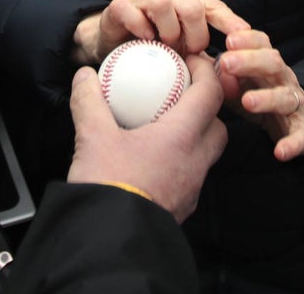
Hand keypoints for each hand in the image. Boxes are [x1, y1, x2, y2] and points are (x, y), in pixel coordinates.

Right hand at [65, 52, 227, 221]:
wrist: (108, 243)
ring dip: (196, 136)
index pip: (209, 94)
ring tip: (167, 126)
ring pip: (207, 153)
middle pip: (218, 125)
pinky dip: (181, 161)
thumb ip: (89, 101)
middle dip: (208, 106)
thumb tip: (85, 77)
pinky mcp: (181, 207)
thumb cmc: (108, 188)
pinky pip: (191, 176)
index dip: (206, 71)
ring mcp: (191, 188)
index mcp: (182, 137)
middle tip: (183, 93)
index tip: (191, 60)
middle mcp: (195, 161)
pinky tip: (154, 159)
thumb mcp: (91, 136)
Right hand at [73, 0, 250, 65]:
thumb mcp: (183, 49)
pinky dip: (141, 28)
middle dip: (195, 36)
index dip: (230, 22)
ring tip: (165, 47)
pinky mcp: (118, 5)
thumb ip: (203, 51)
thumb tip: (232, 63)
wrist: (112, 46)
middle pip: (192, 7)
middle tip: (188, 53)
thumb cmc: (152, 48)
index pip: (214, 7)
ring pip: (164, 3)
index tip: (244, 37)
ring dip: (168, 32)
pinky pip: (132, 10)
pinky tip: (144, 40)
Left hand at [216, 29, 303, 161]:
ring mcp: (296, 104)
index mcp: (268, 64)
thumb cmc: (264, 96)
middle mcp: (284, 79)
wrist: (302, 122)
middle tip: (226, 62)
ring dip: (267, 98)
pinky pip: (302, 136)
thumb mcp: (243, 83)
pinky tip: (280, 152)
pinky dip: (293, 144)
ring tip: (247, 101)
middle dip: (250, 61)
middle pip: (272, 63)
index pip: (262, 43)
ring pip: (285, 97)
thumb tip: (198, 63)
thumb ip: (223, 75)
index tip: (228, 40)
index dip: (247, 39)